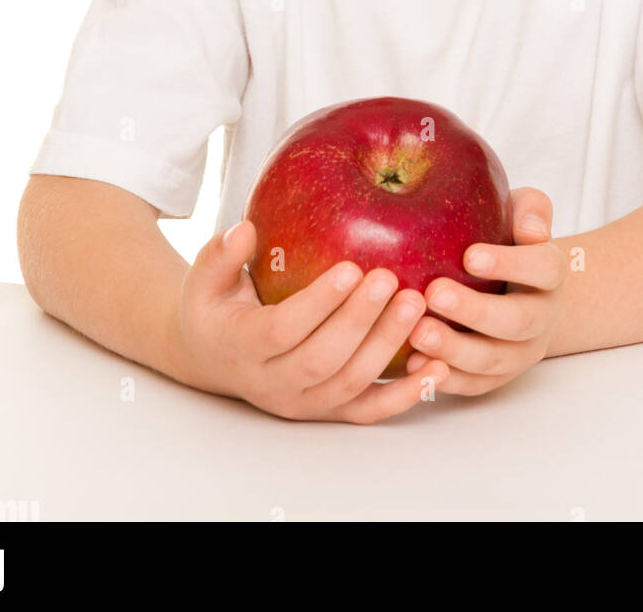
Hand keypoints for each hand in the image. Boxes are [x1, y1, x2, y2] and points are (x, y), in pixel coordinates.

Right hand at [174, 220, 449, 422]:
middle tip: (391, 279)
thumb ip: (220, 255)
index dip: (318, 303)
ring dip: (387, 348)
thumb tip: (244, 230)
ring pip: (350, 384)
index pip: (283, 329)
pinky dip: (405, 396)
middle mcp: (273, 383)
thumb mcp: (205, 279)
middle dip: (360, 321)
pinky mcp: (327, 411)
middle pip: (323, 359)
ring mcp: (303, 401)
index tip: (350, 267)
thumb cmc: (215, 309)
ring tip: (416, 305)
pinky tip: (437, 369)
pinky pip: (368, 410)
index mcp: (243, 347)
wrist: (214, 359)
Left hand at [403, 188, 566, 395]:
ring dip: (454, 349)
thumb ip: (530, 210)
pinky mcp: (494, 377)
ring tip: (416, 332)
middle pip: (518, 321)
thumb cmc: (505, 237)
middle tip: (434, 293)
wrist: (507, 284)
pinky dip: (443, 378)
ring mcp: (520, 352)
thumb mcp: (520, 211)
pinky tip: (412, 363)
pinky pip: (472, 385)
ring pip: (493, 360)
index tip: (471, 255)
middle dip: (476, 311)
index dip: (511, 264)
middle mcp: (542, 317)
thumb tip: (531, 228)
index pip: (545, 269)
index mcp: (551, 274)